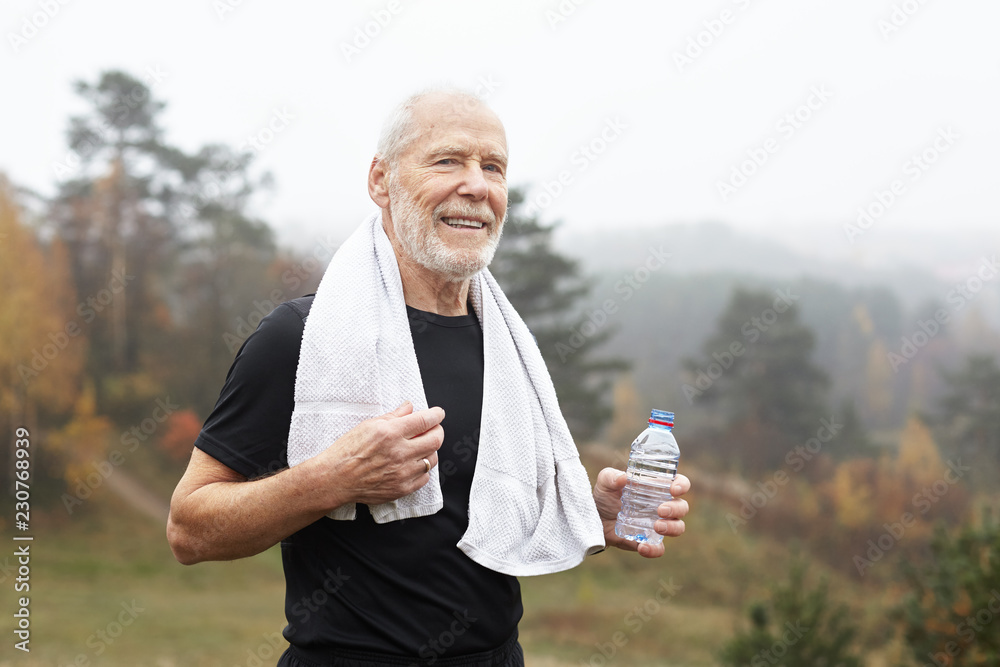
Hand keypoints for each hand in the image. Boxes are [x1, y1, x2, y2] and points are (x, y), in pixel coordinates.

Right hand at [309, 401, 444, 507]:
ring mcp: (402, 472)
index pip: (425, 420)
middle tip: (433, 429)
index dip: (436, 415)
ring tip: (419, 448)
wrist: (336, 478)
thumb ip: (393, 416)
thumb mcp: (368, 425)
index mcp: (391, 433)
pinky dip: (422, 469)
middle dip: (438, 431)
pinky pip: (425, 477)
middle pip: (435, 440)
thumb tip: (409, 407)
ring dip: (429, 451)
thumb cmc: (348, 451)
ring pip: (432, 459)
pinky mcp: (402, 488)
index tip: (438, 413)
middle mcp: (400, 452)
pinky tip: (412, 464)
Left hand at [593, 467, 689, 558]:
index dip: (682, 485)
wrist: (594, 519)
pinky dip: (654, 549)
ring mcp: (657, 525)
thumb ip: (610, 476)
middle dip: (676, 509)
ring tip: (656, 526)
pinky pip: (659, 549)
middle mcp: (661, 506)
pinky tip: (642, 547)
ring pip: (678, 527)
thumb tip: (623, 478)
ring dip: (672, 527)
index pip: (678, 484)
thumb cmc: (604, 496)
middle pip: (682, 507)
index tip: (674, 489)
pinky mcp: (648, 541)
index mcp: (656, 488)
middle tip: (661, 510)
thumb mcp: (604, 482)